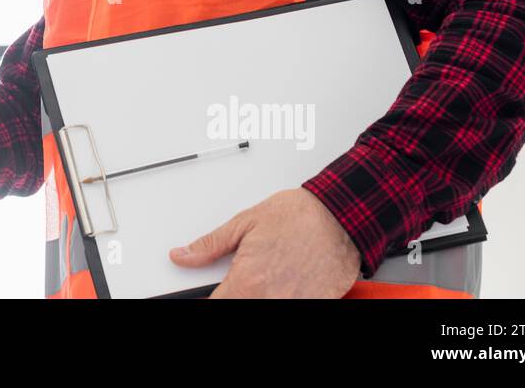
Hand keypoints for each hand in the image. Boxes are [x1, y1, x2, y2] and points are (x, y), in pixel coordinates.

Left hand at [169, 188, 361, 296]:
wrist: (341, 217)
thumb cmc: (298, 215)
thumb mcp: (245, 223)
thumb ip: (209, 246)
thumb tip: (183, 255)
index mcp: (248, 280)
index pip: (216, 304)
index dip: (209, 298)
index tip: (209, 293)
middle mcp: (271, 298)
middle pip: (240, 308)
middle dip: (236, 296)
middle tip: (242, 282)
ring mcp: (294, 304)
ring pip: (264, 309)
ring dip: (258, 297)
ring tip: (266, 280)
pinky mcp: (314, 305)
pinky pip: (292, 307)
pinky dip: (283, 298)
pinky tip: (284, 284)